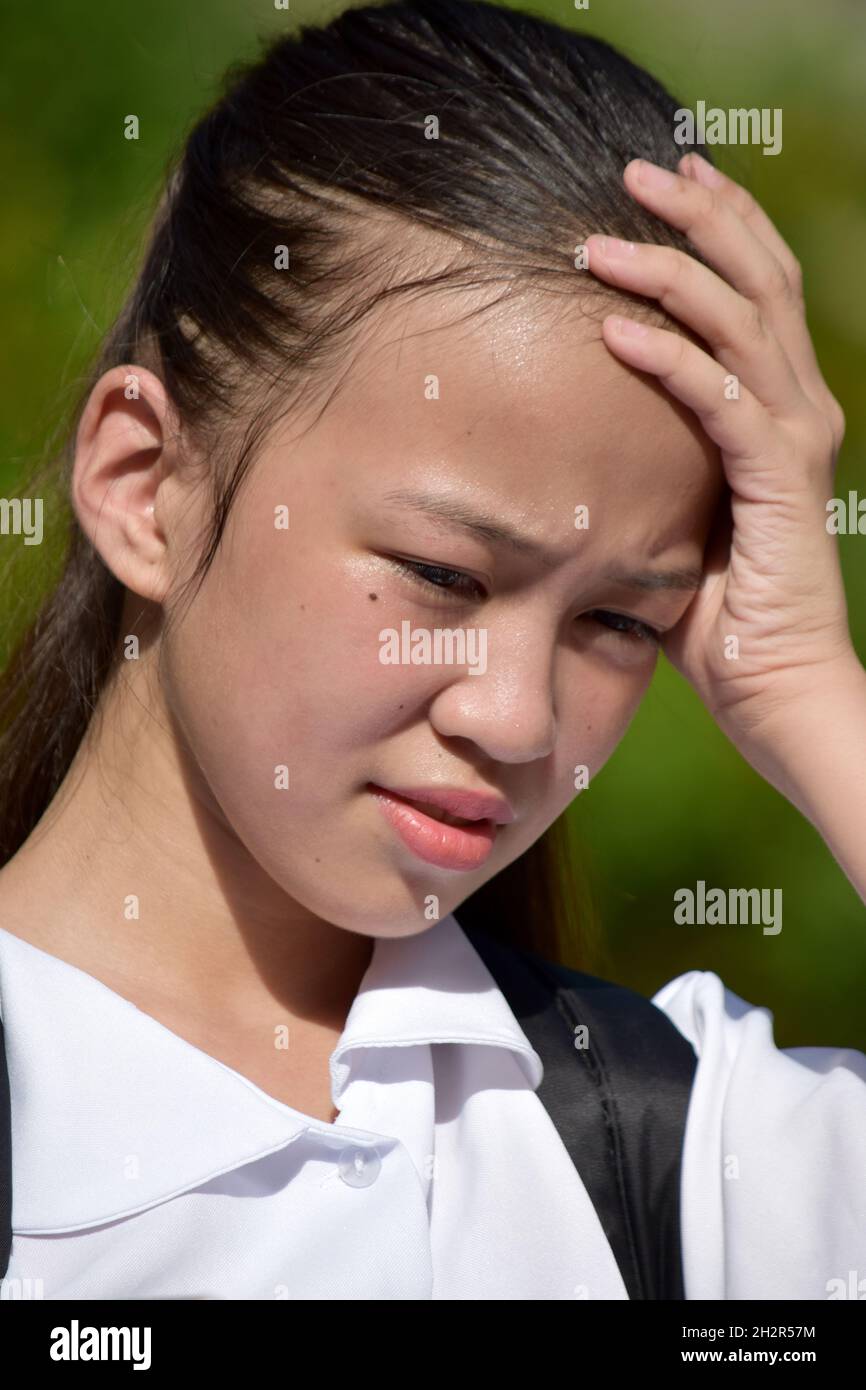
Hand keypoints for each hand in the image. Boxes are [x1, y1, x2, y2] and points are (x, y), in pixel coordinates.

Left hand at [584, 154, 858, 761]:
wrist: (780, 695)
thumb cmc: (723, 623)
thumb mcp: (676, 525)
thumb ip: (646, 476)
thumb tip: (574, 458)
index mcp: (776, 412)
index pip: (753, 295)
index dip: (716, 230)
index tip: (660, 184)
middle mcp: (798, 410)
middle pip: (758, 279)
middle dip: (700, 213)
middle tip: (636, 168)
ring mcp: (795, 442)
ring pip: (741, 322)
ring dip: (671, 268)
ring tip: (599, 236)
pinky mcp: (780, 483)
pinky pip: (722, 401)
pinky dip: (669, 359)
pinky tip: (614, 330)